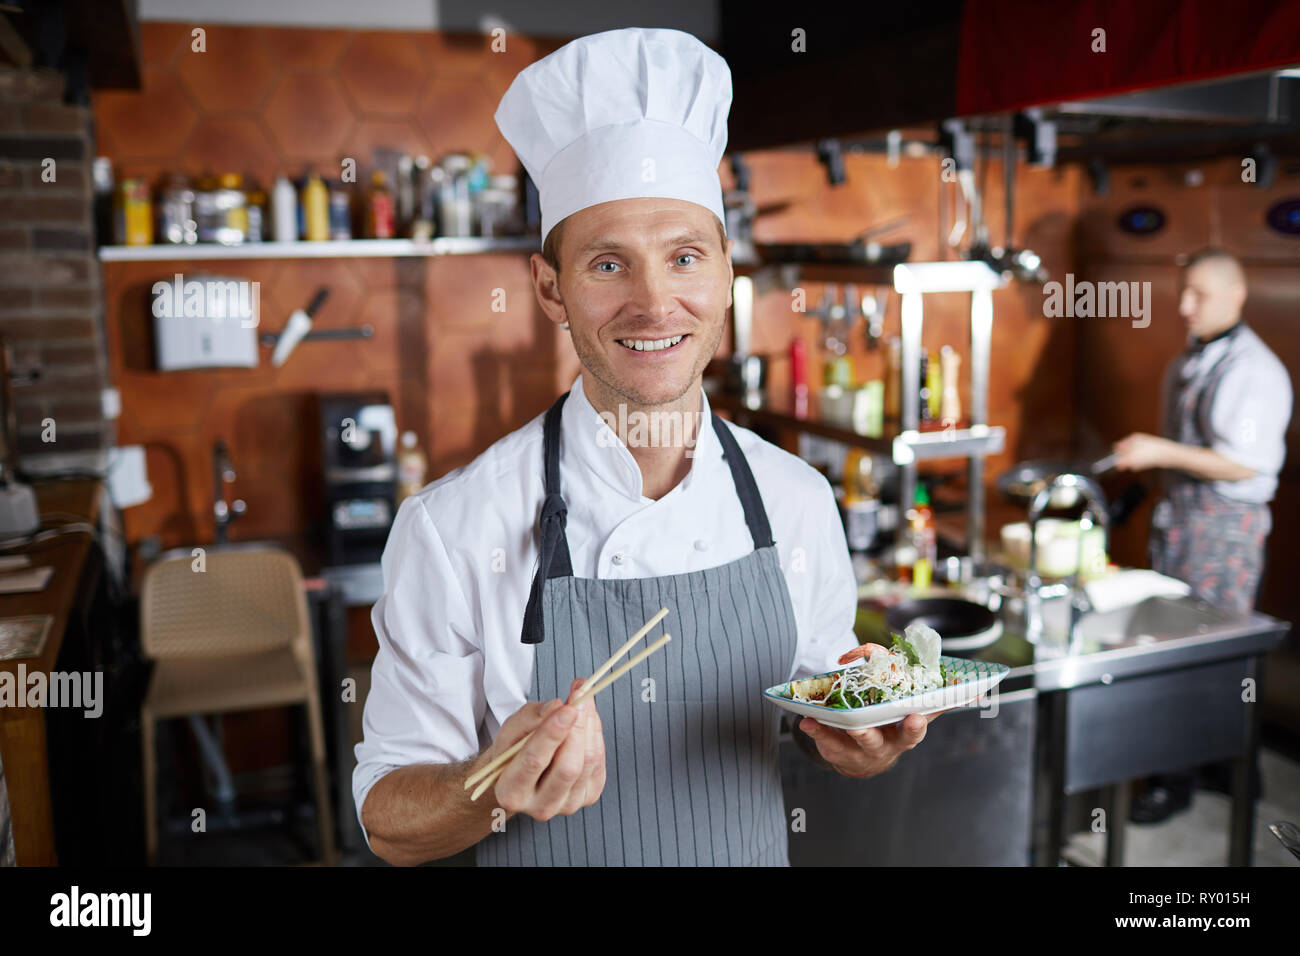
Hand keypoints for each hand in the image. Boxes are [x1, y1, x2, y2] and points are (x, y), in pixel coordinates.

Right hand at [483, 678, 605, 820]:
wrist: (522, 776)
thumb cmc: (513, 752)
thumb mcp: (510, 730)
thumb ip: (530, 718)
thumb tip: (558, 706)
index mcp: (511, 792)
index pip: (534, 761)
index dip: (552, 732)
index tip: (568, 707)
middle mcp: (540, 807)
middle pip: (567, 767)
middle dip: (577, 728)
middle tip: (579, 696)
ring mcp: (567, 805)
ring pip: (587, 762)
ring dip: (589, 725)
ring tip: (582, 701)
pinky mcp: (588, 797)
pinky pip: (599, 762)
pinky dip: (596, 735)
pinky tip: (586, 720)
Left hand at [798, 711, 944, 777]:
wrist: (864, 758)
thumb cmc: (892, 728)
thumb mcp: (911, 715)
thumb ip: (935, 702)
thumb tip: (972, 690)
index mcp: (904, 735)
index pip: (914, 731)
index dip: (915, 726)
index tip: (917, 717)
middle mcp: (884, 747)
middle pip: (883, 742)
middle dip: (875, 734)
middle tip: (864, 726)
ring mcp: (860, 752)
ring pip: (852, 743)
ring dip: (842, 733)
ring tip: (829, 722)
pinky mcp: (838, 752)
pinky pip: (826, 742)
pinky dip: (816, 731)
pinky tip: (807, 720)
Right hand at [1113, 432, 1171, 470]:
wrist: (1167, 454)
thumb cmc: (1149, 454)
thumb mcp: (1131, 458)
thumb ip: (1121, 461)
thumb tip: (1116, 463)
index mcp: (1131, 439)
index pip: (1119, 446)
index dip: (1117, 455)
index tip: (1117, 464)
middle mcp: (1138, 440)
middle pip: (1127, 452)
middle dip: (1126, 460)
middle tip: (1128, 466)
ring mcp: (1146, 445)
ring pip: (1135, 456)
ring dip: (1134, 462)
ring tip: (1138, 466)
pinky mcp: (1152, 451)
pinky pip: (1143, 457)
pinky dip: (1142, 462)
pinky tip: (1144, 465)